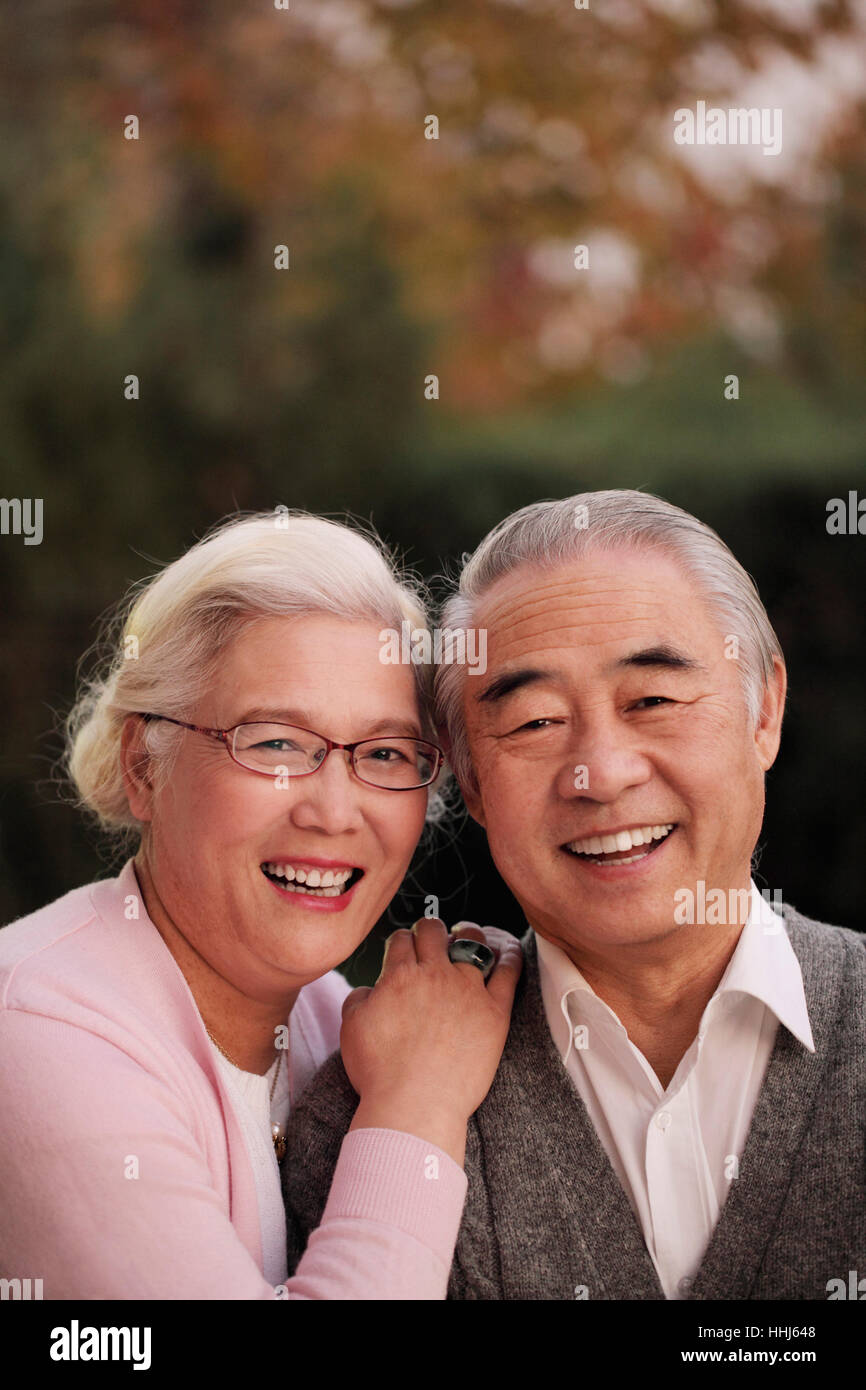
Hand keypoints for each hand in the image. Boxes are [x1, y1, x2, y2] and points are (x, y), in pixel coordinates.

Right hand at [341, 920, 522, 1165]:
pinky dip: (509, 955)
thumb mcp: (351, 1029)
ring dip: (468, 936)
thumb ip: (359, 998)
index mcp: (399, 976)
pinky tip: (507, 950)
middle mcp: (435, 974)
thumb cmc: (379, 1073)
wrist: (415, 1105)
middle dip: (431, 930)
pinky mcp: (495, 1011)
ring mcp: (468, 990)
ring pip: (473, 941)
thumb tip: (371, 988)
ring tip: (467, 939)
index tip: (405, 950)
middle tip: (432, 940)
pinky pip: (508, 972)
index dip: (402, 941)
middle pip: (434, 931)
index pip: (402, 939)